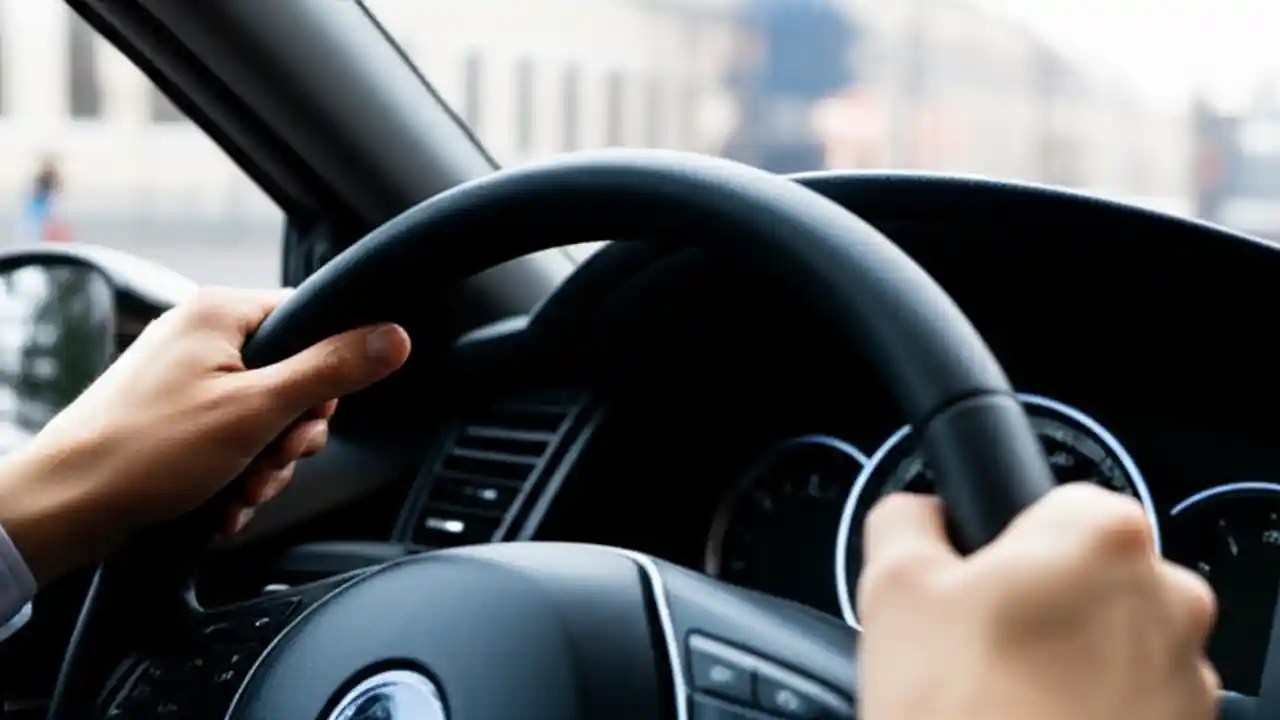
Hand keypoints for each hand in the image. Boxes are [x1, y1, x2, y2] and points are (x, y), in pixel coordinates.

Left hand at [0, 287, 410, 583]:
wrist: (66, 506)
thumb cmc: (147, 452)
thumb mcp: (257, 410)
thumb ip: (331, 371)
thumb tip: (396, 337)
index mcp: (220, 313)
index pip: (310, 320)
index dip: (326, 373)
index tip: (309, 415)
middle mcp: (201, 335)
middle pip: (292, 375)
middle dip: (292, 433)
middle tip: (271, 457)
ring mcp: (184, 376)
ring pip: (265, 414)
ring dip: (266, 461)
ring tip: (241, 487)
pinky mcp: (174, 414)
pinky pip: (232, 435)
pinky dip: (237, 470)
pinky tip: (226, 498)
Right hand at [857, 483, 1217, 719]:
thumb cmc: (962, 715)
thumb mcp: (892, 587)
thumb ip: (906, 520)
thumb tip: (917, 515)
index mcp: (1103, 537)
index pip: (1046, 505)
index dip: (995, 550)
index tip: (970, 593)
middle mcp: (1167, 600)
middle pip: (1081, 575)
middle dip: (1033, 606)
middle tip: (974, 652)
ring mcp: (1185, 676)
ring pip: (1106, 641)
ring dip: (1062, 661)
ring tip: (1001, 702)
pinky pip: (1128, 700)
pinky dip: (1087, 710)